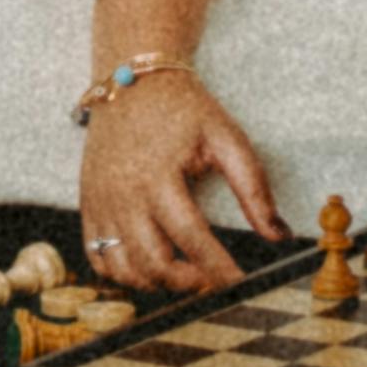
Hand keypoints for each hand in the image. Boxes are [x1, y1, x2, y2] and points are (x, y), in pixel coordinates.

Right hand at [78, 70, 278, 290]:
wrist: (132, 81)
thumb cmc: (183, 109)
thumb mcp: (226, 139)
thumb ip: (254, 188)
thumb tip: (278, 234)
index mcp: (159, 177)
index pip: (191, 239)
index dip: (218, 269)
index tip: (240, 285)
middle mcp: (123, 195)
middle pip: (153, 263)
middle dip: (188, 282)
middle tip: (212, 278)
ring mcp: (101, 202)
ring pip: (123, 269)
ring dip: (156, 282)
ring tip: (184, 272)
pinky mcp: (88, 204)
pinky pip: (98, 257)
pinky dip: (123, 272)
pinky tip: (148, 262)